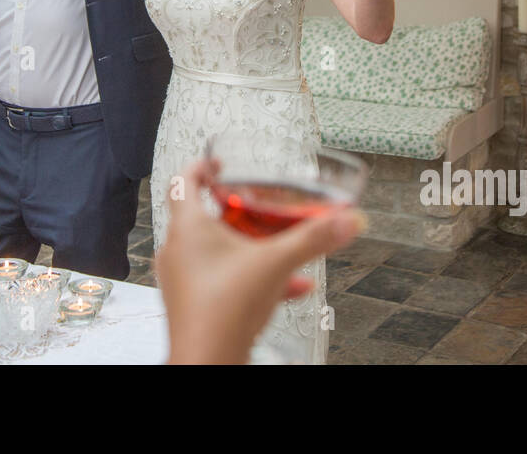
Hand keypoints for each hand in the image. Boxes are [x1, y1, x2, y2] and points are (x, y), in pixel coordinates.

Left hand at [156, 160, 361, 364]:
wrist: (208, 363)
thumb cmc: (224, 310)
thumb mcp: (277, 263)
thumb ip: (314, 239)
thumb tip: (348, 220)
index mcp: (187, 227)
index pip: (183, 180)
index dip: (201, 166)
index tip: (219, 163)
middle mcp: (177, 250)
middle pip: (202, 217)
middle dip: (236, 212)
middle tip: (258, 208)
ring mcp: (182, 280)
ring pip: (217, 253)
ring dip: (251, 249)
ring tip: (283, 252)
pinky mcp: (192, 305)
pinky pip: (224, 282)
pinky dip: (254, 279)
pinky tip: (293, 288)